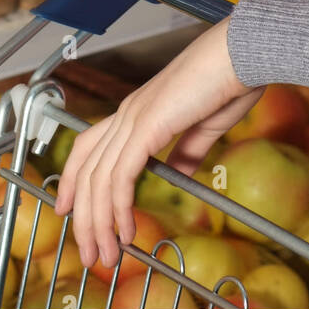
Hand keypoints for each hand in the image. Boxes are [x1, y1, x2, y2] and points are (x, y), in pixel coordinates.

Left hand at [54, 17, 264, 269]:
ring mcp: (134, 117)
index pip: (88, 147)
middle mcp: (128, 112)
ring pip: (99, 179)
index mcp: (138, 109)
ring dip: (100, 223)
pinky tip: (125, 230)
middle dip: (85, 218)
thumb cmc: (230, 80)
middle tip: (93, 254)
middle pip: (87, 171)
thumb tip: (178, 171)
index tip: (68, 210)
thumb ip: (187, 150)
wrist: (241, 54)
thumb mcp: (204, 125)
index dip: (73, 180)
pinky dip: (118, 208)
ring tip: (109, 255)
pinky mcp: (147, 126)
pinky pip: (122, 176)